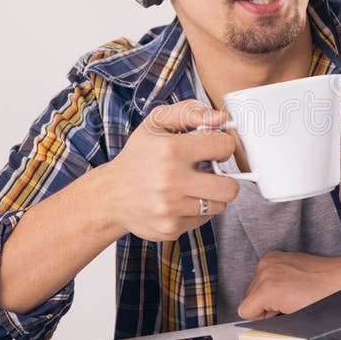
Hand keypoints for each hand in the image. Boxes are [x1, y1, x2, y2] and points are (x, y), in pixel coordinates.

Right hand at [101, 100, 240, 241]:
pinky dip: (196, 211)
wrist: (110, 195)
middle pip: (230, 188)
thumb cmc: (137, 157)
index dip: (223, 146)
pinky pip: (203, 220)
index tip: (213, 150)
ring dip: (211, 195)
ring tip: (194, 187)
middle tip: (211, 174)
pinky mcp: (170, 227)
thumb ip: (189, 112)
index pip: (224, 147)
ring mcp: (171, 207)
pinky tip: (181, 201)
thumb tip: (220, 118)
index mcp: (171, 150)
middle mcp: (171, 181)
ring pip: (219, 205)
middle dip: (226, 179)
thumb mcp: (156, 123)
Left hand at [237, 248, 340, 319]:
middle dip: (267, 306)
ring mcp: (264, 276)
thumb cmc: (325, 283)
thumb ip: (277, 281)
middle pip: (250, 296)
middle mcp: (264, 264)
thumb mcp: (295, 274)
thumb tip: (266, 303)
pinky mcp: (267, 290)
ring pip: (250, 306)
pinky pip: (247, 313)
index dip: (269, 302)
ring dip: (268, 311)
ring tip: (293, 303)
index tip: (286, 300)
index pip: (255, 289)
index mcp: (271, 259)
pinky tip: (285, 309)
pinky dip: (262, 319)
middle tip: (292, 302)